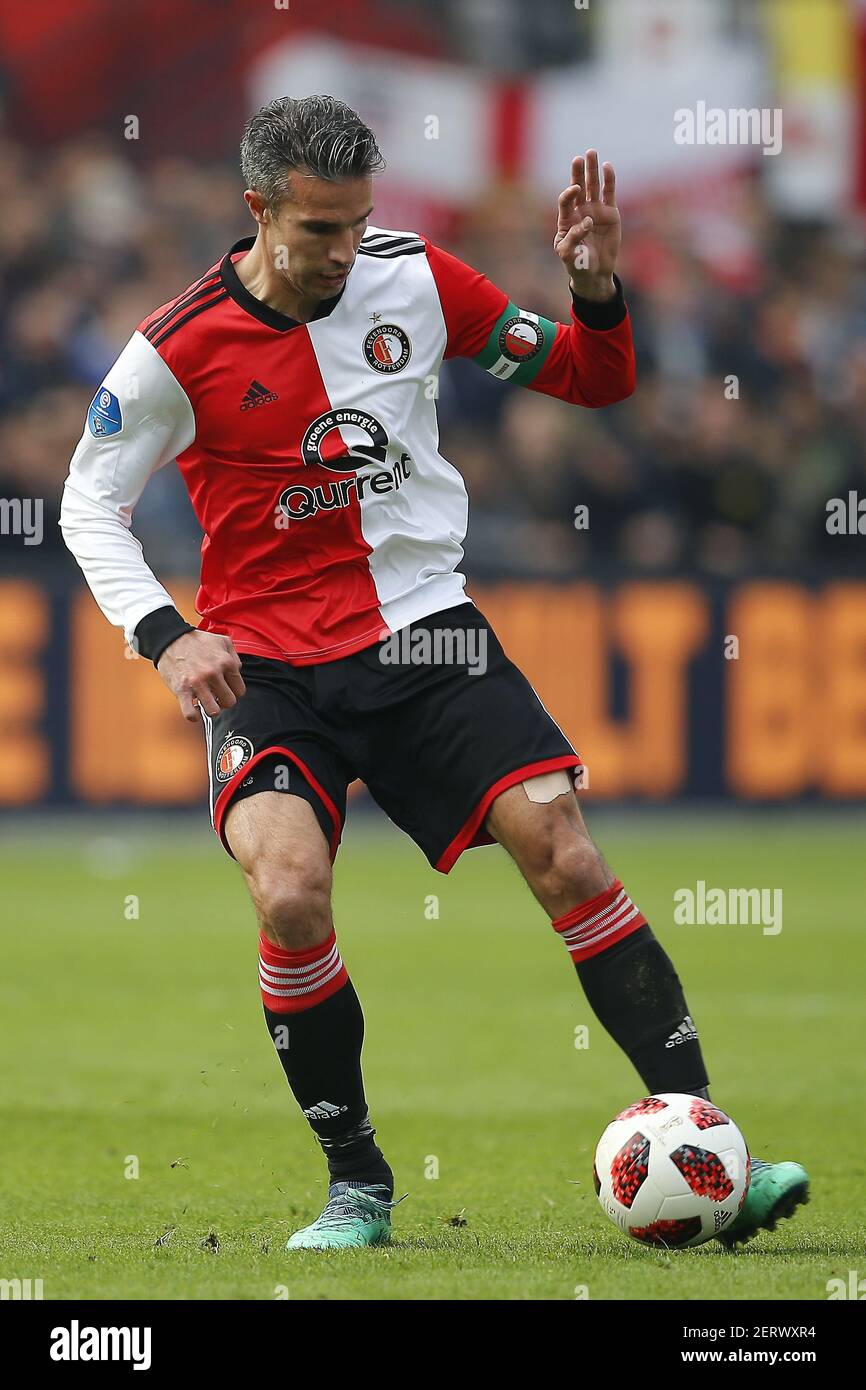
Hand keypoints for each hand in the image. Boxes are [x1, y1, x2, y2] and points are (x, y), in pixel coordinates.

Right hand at [156, 630, 245, 721]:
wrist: (170, 639)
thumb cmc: (197, 641)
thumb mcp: (223, 641)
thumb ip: (235, 657)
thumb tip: (237, 672)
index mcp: (226, 663)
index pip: (240, 691)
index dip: (233, 692)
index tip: (225, 690)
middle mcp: (213, 673)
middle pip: (229, 702)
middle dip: (223, 701)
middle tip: (216, 696)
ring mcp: (197, 683)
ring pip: (214, 711)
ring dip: (210, 709)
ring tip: (205, 702)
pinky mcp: (181, 690)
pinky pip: (190, 713)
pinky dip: (193, 716)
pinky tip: (194, 708)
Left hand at [554, 150, 620, 300]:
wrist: (594, 273)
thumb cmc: (578, 265)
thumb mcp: (568, 255)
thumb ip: (573, 238)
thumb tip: (587, 221)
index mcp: (566, 219)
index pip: (565, 201)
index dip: (568, 193)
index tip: (574, 190)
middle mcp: (580, 211)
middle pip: (578, 188)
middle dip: (578, 173)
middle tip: (578, 158)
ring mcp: (595, 210)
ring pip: (593, 186)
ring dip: (592, 170)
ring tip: (591, 153)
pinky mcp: (610, 213)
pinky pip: (609, 193)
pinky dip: (609, 180)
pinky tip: (607, 166)